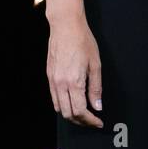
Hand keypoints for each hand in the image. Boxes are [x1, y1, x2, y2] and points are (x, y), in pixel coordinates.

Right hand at [46, 13, 103, 127]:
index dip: (90, 121)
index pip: (80, 111)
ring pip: (60, 108)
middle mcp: (61, 84)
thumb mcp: (95, 64)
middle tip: (92, 120)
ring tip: (84, 113)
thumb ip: (96, 88)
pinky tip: (72, 102)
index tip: (98, 122)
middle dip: (81, 121)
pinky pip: (54, 97)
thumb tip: (97, 106)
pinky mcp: (49, 76)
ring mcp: (53, 81)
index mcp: (74, 82)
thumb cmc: (83, 41)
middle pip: (69, 114)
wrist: (65, 26)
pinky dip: (63, 105)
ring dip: (72, 115)